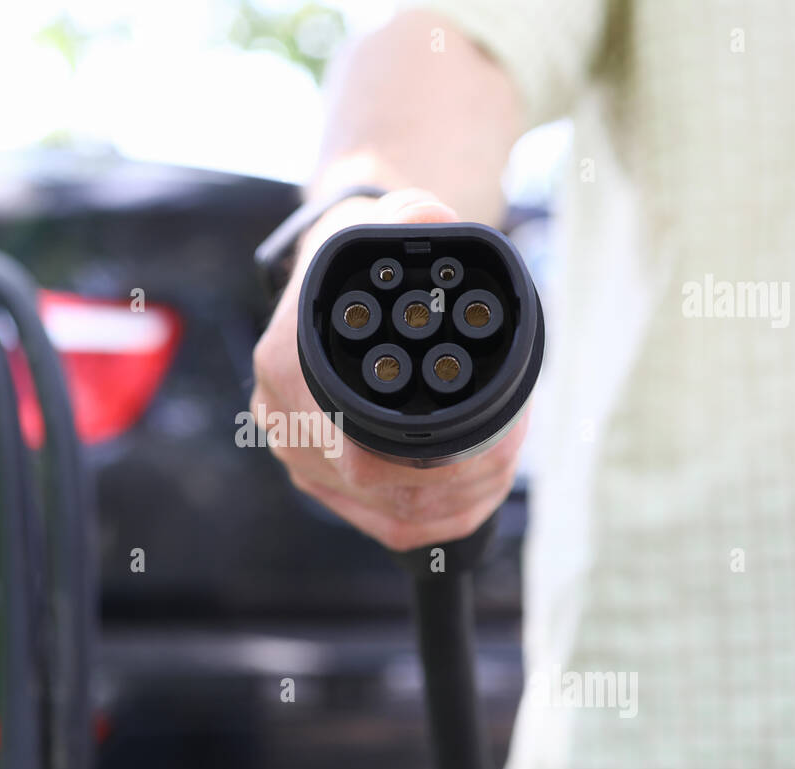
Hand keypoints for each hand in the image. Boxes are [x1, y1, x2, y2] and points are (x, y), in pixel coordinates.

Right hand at [250, 188, 528, 552]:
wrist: (331, 274)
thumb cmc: (362, 251)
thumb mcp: (389, 219)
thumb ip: (415, 218)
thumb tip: (436, 224)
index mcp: (287, 362)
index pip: (365, 449)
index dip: (441, 460)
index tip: (496, 439)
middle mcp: (283, 418)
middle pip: (383, 488)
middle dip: (463, 481)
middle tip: (511, 450)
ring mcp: (297, 455)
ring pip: (390, 513)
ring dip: (458, 503)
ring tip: (501, 468)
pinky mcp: (318, 479)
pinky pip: (382, 523)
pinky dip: (436, 520)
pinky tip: (471, 501)